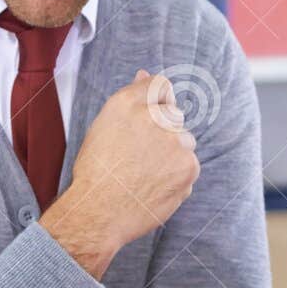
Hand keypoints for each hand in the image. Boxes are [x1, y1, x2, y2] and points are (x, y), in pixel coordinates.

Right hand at [45, 70, 199, 276]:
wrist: (98, 213)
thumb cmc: (97, 172)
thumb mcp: (105, 126)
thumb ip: (131, 99)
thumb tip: (145, 74)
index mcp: (126, 103)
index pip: (160, 86)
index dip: (158, 104)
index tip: (150, 122)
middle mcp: (153, 116)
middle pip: (175, 115)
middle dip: (164, 133)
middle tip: (141, 158)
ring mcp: (174, 140)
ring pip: (184, 141)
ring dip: (173, 155)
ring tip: (146, 175)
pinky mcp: (188, 165)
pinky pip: (190, 165)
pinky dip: (178, 177)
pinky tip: (156, 187)